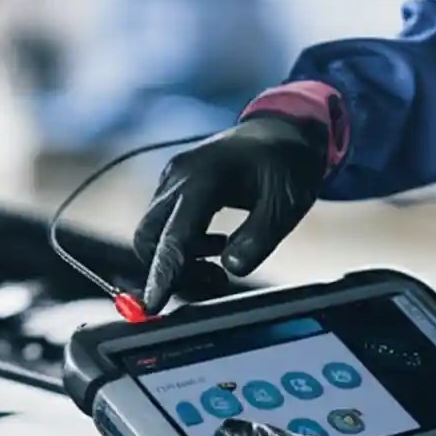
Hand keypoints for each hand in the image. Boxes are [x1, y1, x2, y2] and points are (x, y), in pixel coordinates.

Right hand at [132, 114, 326, 313]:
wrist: (283, 130)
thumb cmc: (287, 163)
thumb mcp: (286, 203)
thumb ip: (259, 238)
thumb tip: (232, 268)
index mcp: (204, 178)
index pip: (174, 236)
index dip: (163, 273)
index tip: (153, 305)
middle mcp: (178, 177)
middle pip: (149, 237)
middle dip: (171, 268)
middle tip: (214, 279)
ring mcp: (172, 178)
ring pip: (154, 233)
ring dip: (180, 257)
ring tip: (220, 261)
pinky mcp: (175, 185)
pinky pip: (165, 223)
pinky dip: (184, 243)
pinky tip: (217, 244)